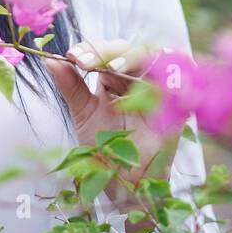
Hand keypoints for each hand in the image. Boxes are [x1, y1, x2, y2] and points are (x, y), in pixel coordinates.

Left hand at [42, 38, 175, 221]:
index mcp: (115, 79)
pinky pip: (182, 82)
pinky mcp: (179, 106)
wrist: (124, 182)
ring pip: (155, 58)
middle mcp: (138, 80)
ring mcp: (159, 91)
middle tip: (84, 61)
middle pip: (130, 50)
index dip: (91, 49)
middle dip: (107, 51)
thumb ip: (70, 86)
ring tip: (113, 66)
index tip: (72, 57)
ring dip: (134, 58)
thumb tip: (49, 60)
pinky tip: (151, 75)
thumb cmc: (105, 148)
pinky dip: (171, 73)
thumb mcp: (84, 114)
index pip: (106, 52)